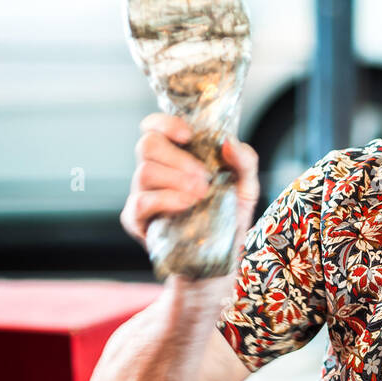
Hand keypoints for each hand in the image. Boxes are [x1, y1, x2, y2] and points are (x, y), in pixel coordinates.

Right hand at [120, 113, 259, 250]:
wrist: (222, 257)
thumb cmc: (230, 217)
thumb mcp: (246, 186)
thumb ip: (244, 161)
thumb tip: (228, 142)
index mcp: (174, 155)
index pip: (154, 127)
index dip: (165, 123)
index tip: (189, 136)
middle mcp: (154, 170)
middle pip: (147, 144)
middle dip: (178, 158)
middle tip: (203, 179)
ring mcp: (142, 194)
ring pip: (145, 172)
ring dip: (176, 180)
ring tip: (200, 195)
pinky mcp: (136, 219)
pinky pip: (140, 203)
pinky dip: (164, 200)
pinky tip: (185, 205)